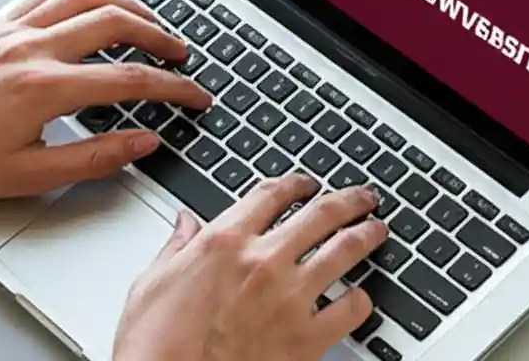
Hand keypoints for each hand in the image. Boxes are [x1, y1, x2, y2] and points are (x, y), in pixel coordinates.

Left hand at [0, 0, 211, 211]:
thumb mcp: (30, 176)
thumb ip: (95, 157)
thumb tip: (143, 143)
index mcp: (45, 88)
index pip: (130, 79)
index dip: (174, 88)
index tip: (195, 96)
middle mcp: (33, 49)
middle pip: (116, 22)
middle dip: (160, 35)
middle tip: (182, 53)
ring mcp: (14, 32)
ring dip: (127, 5)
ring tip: (150, 21)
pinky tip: (95, 6)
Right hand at [112, 175, 387, 360]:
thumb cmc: (154, 345)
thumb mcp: (151, 283)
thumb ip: (176, 246)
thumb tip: (185, 223)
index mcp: (224, 241)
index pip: (273, 193)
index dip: (297, 182)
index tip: (307, 184)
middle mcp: (263, 261)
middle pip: (322, 212)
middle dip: (349, 199)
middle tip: (363, 197)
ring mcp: (290, 298)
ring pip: (345, 250)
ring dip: (367, 235)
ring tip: (376, 230)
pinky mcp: (307, 338)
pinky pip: (351, 309)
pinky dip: (362, 299)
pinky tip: (361, 296)